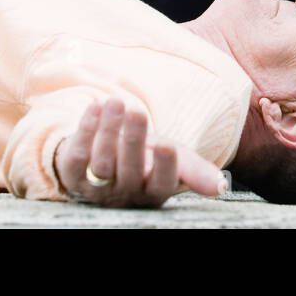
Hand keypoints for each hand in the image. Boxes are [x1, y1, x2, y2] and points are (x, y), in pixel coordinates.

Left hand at [53, 97, 228, 207]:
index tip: (167, 145)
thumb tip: (222, 186)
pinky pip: (75, 156)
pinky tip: (95, 107)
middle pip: (128, 169)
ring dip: (107, 130)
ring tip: (115, 102)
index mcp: (154, 191)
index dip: (164, 166)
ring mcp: (96, 186)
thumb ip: (197, 171)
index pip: (161, 183)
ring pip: (100, 163)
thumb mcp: (176, 161)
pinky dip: (84, 130)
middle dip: (133, 139)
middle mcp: (125, 193)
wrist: (112, 155)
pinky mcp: (73, 174)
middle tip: (137, 110)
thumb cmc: (151, 157)